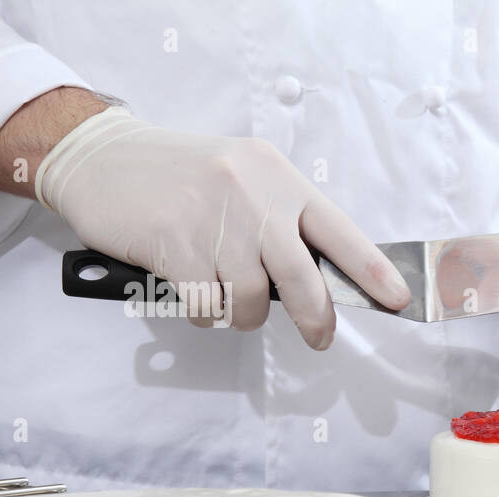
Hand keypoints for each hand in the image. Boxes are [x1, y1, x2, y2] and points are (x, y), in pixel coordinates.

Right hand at [35, 108, 408, 348]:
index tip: (398, 299)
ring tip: (222, 291)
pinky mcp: (176, 243)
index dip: (372, 271)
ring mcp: (214, 219)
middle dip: (316, 318)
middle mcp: (253, 196)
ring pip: (250, 299)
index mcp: (280, 179)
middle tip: (319, 338)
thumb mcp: (244, 181)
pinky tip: (190, 285)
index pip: (340, 231)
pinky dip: (202, 310)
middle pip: (303, 279)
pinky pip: (207, 304)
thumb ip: (282, 223)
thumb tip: (321, 284)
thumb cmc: (182, 178)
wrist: (101, 157)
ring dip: (240, 311)